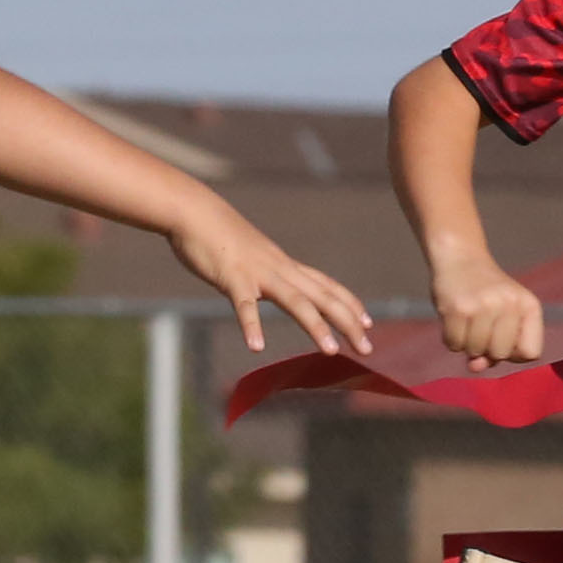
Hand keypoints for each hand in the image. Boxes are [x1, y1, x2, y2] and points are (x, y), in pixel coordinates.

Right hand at [165, 205, 371, 358]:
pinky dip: (251, 325)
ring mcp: (258, 273)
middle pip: (322, 297)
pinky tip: (256, 346)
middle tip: (367, 348)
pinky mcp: (232, 277)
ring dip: (315, 326)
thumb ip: (265, 270)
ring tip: (331, 351)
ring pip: (294, 301)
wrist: (194, 211)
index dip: (349, 303)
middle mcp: (279, 269)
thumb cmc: (219, 234)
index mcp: (284, 265)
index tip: (369, 322)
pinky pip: (243, 305)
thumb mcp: (252, 255)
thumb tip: (271, 283)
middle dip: (347, 323)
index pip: (326, 285)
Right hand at [427, 250, 547, 368]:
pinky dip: (451, 339)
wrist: (460, 257)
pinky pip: (454, 345)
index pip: (531, 353)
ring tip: (467, 321)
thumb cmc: (486, 293)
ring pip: (475, 351)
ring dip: (467, 344)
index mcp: (529, 305)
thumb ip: (497, 346)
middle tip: (481, 327)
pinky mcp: (458, 308)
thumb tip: (475, 367)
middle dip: (487, 348)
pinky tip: (454, 320)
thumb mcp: (503, 314)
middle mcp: (510, 304)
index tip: (503, 339)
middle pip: (500, 354)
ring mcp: (484, 305)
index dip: (514, 353)